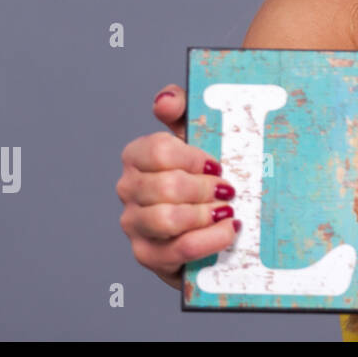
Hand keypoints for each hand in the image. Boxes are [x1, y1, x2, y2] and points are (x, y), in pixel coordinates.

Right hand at [116, 84, 240, 289]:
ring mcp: (135, 225)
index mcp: (138, 156)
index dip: (192, 158)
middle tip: (229, 190)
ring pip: (167, 219)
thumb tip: (164, 101)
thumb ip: (185, 108)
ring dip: (205, 215)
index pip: (157, 151)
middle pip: (165, 187)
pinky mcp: (149, 255)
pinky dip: (210, 240)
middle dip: (205, 189)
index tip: (216, 163)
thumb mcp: (200, 134)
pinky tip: (228, 230)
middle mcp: (129, 190)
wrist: (214, 219)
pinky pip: (179, 249)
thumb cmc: (206, 172)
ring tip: (228, 211)